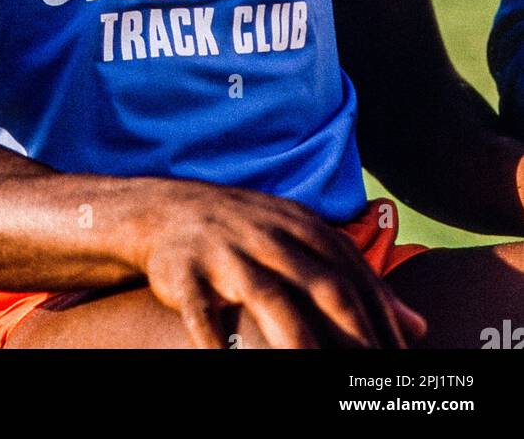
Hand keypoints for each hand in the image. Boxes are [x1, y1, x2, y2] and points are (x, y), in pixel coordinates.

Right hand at [134, 182, 426, 349]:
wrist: (167, 210)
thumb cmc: (247, 233)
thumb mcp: (303, 241)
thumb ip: (357, 278)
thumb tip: (417, 326)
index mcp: (302, 227)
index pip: (353, 276)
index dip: (381, 319)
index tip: (401, 361)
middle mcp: (270, 236)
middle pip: (322, 285)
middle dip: (354, 331)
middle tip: (373, 374)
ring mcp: (227, 252)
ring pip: (269, 298)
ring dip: (297, 341)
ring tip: (316, 373)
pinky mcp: (186, 272)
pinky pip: (200, 309)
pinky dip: (212, 336)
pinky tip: (224, 360)